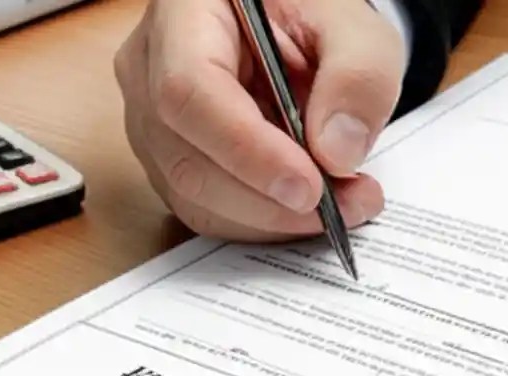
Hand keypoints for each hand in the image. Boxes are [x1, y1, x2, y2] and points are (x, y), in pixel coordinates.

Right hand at [113, 0, 404, 240]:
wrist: (298, 30)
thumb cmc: (314, 15)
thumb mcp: (354, 27)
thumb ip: (357, 77)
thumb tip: (336, 154)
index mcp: (183, 11)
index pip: (189, 91)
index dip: (247, 150)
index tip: (309, 186)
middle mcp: (150, 68)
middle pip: (187, 158)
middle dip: (272, 199)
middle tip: (349, 203)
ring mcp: (153, 121)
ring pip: (195, 196)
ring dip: (275, 218)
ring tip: (345, 202)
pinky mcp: (173, 162)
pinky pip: (208, 211)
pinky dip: (266, 223)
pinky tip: (313, 207)